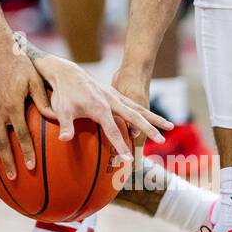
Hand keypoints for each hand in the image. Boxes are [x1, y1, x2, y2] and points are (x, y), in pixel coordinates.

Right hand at [0, 45, 53, 179]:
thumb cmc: (19, 64)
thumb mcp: (34, 80)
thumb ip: (43, 100)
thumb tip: (55, 118)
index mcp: (12, 106)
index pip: (21, 135)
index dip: (26, 152)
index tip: (32, 166)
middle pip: (0, 142)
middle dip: (7, 161)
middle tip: (12, 177)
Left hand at [32, 55, 171, 157]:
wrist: (68, 72)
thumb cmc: (64, 93)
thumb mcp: (62, 110)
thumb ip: (65, 125)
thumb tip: (64, 140)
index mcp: (100, 108)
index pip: (113, 131)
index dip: (120, 145)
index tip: (128, 159)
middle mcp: (112, 102)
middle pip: (134, 118)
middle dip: (149, 130)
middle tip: (162, 141)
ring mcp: (115, 97)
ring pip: (139, 109)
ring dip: (154, 118)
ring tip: (170, 127)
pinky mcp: (115, 94)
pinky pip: (133, 105)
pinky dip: (144, 112)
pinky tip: (151, 118)